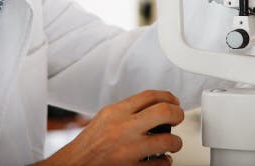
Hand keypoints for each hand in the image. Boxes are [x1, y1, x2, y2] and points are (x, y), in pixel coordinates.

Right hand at [40, 90, 184, 165]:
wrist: (76, 165)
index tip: (174, 101)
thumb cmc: (89, 144)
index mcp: (116, 112)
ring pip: (168, 141)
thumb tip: (152, 106)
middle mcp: (124, 129)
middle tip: (178, 117)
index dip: (168, 96)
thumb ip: (127, 111)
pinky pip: (160, 164)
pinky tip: (162, 159)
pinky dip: (166, 161)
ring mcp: (129, 150)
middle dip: (178, 114)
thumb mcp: (105, 118)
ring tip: (172, 143)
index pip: (150, 96)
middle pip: (164, 112)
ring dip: (176, 142)